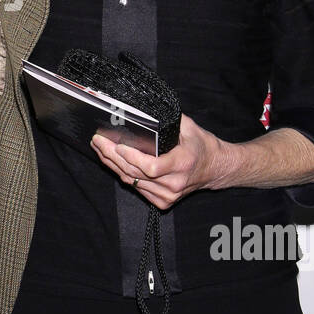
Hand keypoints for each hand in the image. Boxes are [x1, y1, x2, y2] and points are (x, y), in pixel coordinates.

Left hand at [91, 113, 222, 209]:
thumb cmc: (202, 146)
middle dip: (112, 156)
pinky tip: (113, 162)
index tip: (117, 145)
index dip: (131, 158)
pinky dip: (123, 175)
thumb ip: (168, 120)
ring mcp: (168, 195)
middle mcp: (174, 183)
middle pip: (135, 173)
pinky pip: (137, 189)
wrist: (215, 168)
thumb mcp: (190, 127)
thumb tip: (145, 111)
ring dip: (113, 165)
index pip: (151, 167)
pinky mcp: (163, 202)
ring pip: (132, 182)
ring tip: (100, 149)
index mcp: (182, 163)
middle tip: (97, 141)